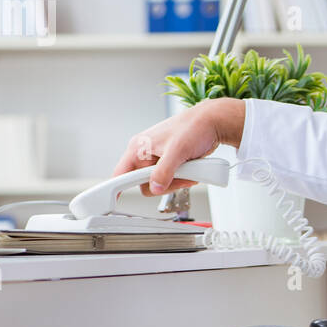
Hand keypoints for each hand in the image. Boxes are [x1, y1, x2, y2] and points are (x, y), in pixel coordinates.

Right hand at [112, 97, 241, 195]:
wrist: (212, 123)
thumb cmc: (193, 127)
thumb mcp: (176, 151)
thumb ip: (164, 172)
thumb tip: (155, 187)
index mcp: (139, 148)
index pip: (120, 173)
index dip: (116, 188)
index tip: (114, 202)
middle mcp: (145, 154)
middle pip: (144, 184)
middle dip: (163, 184)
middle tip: (177, 176)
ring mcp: (158, 159)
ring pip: (159, 184)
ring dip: (176, 182)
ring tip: (188, 170)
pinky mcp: (170, 163)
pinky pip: (170, 180)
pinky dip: (182, 179)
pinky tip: (191, 171)